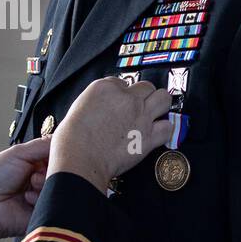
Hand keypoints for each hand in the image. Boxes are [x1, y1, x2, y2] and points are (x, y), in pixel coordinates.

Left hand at [0, 136, 51, 239]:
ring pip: (60, 187)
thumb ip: (44, 145)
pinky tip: (27, 199)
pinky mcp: (44, 212)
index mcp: (35, 162)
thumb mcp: (18, 153)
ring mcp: (43, 195)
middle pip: (61, 171)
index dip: (58, 155)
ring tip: (30, 184)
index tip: (56, 154)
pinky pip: (55, 204)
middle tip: (36, 172)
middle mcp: (41, 178)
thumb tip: (64, 136)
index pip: (57, 155)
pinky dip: (41, 199)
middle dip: (50, 170)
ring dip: (44, 184)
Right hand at [48, 77, 172, 191]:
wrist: (79, 159)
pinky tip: (157, 133)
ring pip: (164, 98)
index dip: (122, 94)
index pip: (122, 82)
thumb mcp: (78, 109)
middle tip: (139, 106)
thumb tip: (103, 109)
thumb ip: (95, 104)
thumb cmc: (72, 139)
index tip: (120, 103)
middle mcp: (126, 98)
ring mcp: (140, 116)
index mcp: (104, 88)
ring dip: (160, 105)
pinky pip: (168, 126)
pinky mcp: (149, 136)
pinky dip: (164, 130)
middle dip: (144, 96)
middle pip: (146, 86)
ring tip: (155, 113)